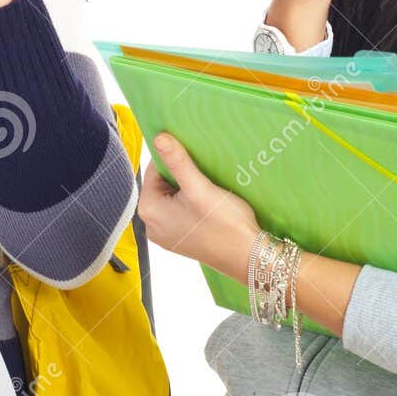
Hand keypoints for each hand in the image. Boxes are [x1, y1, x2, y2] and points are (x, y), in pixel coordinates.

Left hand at [137, 132, 260, 280]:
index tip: (193, 154)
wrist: (247, 257)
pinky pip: (181, 211)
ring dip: (189, 187)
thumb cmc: (224, 224)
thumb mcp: (200, 188)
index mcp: (149, 210)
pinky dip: (193, 202)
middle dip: (182, 174)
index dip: (173, 159)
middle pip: (163, 184)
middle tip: (204, 172)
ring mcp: (166, 233)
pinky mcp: (180, 238)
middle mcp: (152, 224)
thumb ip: (178, 162)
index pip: (154, 170)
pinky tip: (210, 202)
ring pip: (173, 197)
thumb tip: (159, 138)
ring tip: (209, 187)